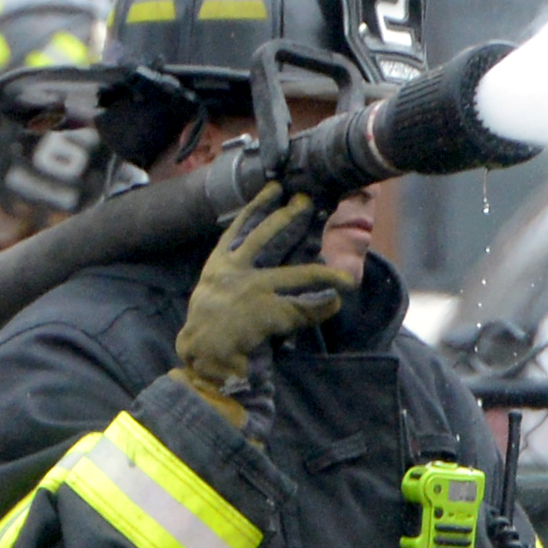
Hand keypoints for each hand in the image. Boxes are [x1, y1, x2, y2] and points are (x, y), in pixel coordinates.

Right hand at [169, 190, 339, 412]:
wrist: (202, 358)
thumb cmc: (207, 332)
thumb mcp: (212, 296)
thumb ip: (233, 278)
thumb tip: (261, 267)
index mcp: (218, 266)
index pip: (240, 228)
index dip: (258, 206)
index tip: (274, 188)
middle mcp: (234, 272)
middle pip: (268, 237)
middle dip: (290, 217)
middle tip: (307, 203)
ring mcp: (252, 290)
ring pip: (298, 275)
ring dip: (326, 274)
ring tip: (345, 277)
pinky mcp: (267, 312)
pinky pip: (303, 308)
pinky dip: (321, 307)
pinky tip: (334, 304)